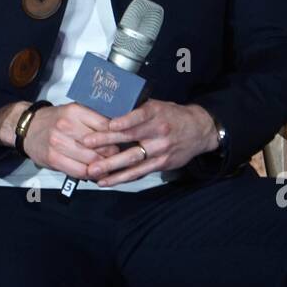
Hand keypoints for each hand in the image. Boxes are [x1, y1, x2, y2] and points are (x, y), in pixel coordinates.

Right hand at [20, 101, 122, 179]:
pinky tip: (95, 173)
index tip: (123, 140)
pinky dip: (91, 174)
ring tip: (109, 166)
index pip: (105, 125)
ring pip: (92, 160)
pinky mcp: (53, 158)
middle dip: (113, 153)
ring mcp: (58, 143)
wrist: (28, 128)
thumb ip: (93, 120)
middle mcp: (66, 125)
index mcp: (75, 111)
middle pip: (101, 145)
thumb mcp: (74, 112)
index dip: (118, 136)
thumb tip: (119, 131)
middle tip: (119, 156)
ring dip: (103, 166)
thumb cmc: (56, 120)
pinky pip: (80, 171)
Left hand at [81, 99, 217, 186]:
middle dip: (106, 142)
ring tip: (92, 170)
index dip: (125, 121)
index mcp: (156, 113)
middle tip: (86, 144)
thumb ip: (137, 109)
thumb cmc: (172, 115)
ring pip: (133, 160)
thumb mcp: (158, 105)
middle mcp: (159, 132)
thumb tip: (109, 107)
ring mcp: (160, 150)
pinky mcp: (161, 164)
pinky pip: (139, 172)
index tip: (108, 124)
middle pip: (131, 138)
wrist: (200, 130)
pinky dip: (121, 177)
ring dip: (111, 167)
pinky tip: (106, 181)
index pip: (140, 116)